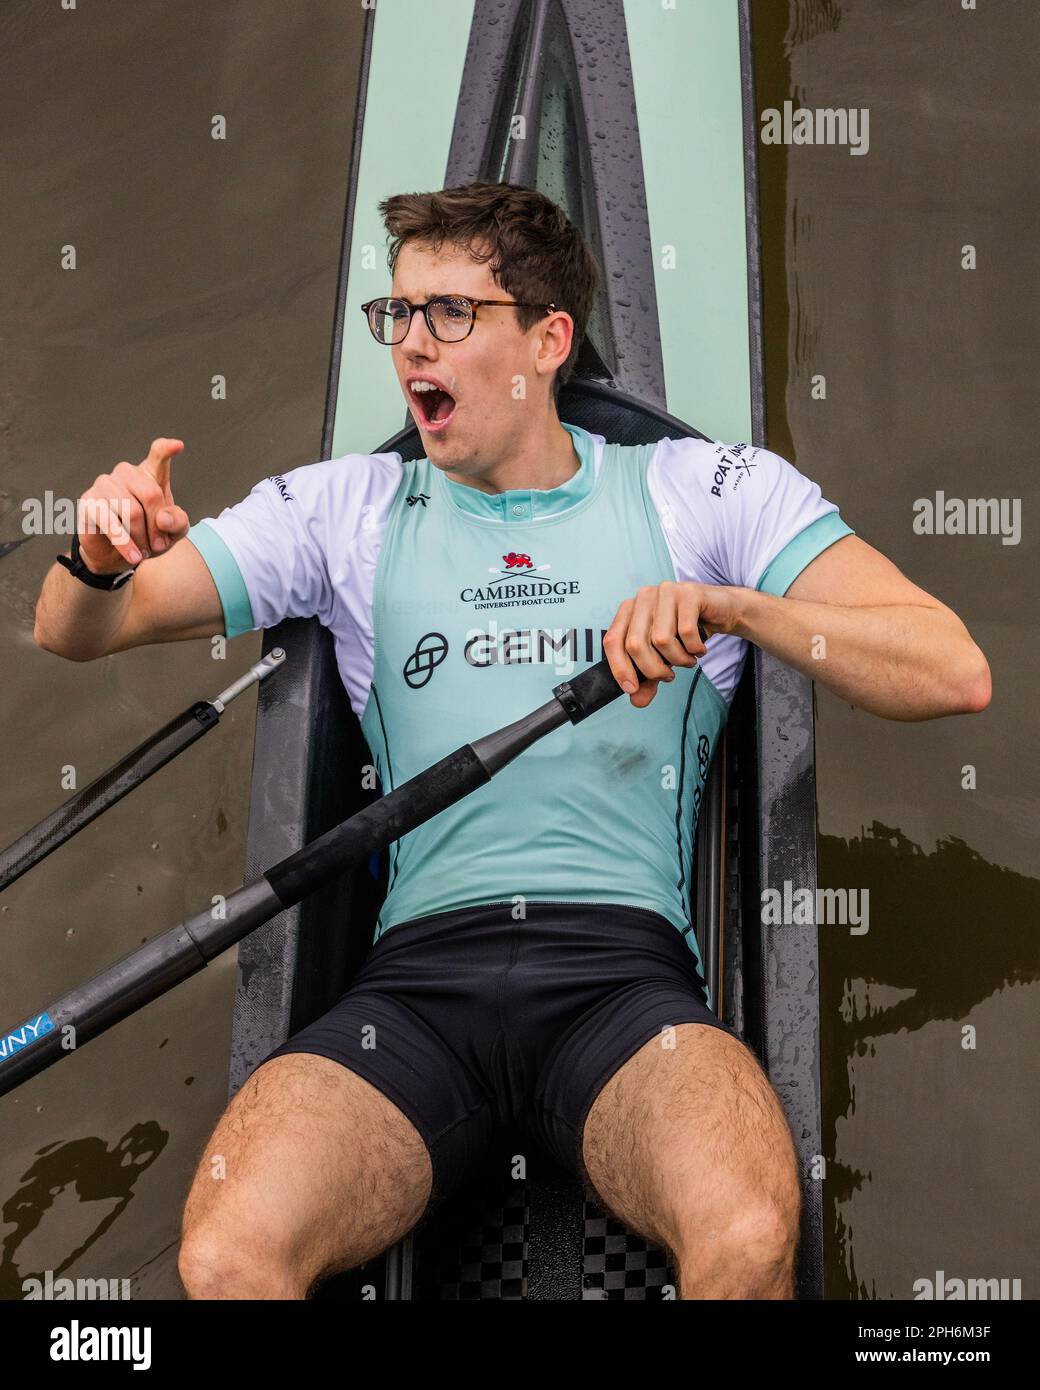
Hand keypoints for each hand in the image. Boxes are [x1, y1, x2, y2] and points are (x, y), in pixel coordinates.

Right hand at [77, 438, 189, 573]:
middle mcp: (126, 473)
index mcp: (149, 475)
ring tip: (144, 552)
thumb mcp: (172, 534)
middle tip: (159, 546)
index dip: (166, 449)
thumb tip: (163, 518)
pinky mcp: (88, 501)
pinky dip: (125, 543)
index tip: (178, 446)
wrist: (117, 557)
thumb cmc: (148, 538)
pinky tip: (134, 557)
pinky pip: (110, 522)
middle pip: (151, 494)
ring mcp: (105, 484)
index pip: (158, 456)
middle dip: (158, 526)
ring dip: (141, 537)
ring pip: (131, 510)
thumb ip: (177, 522)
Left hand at [604, 580, 746, 706]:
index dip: (620, 668)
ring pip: (661, 640)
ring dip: (677, 659)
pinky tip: (699, 649)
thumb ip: (648, 678)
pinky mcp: (688, 593)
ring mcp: (665, 592)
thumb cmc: (686, 632)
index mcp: (629, 610)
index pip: (612, 641)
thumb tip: (637, 700)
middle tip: (668, 675)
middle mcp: (643, 597)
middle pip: (635, 644)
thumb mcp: (663, 657)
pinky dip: (694, 649)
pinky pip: (686, 632)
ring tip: (686, 659)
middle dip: (652, 669)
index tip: (631, 688)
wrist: (721, 610)